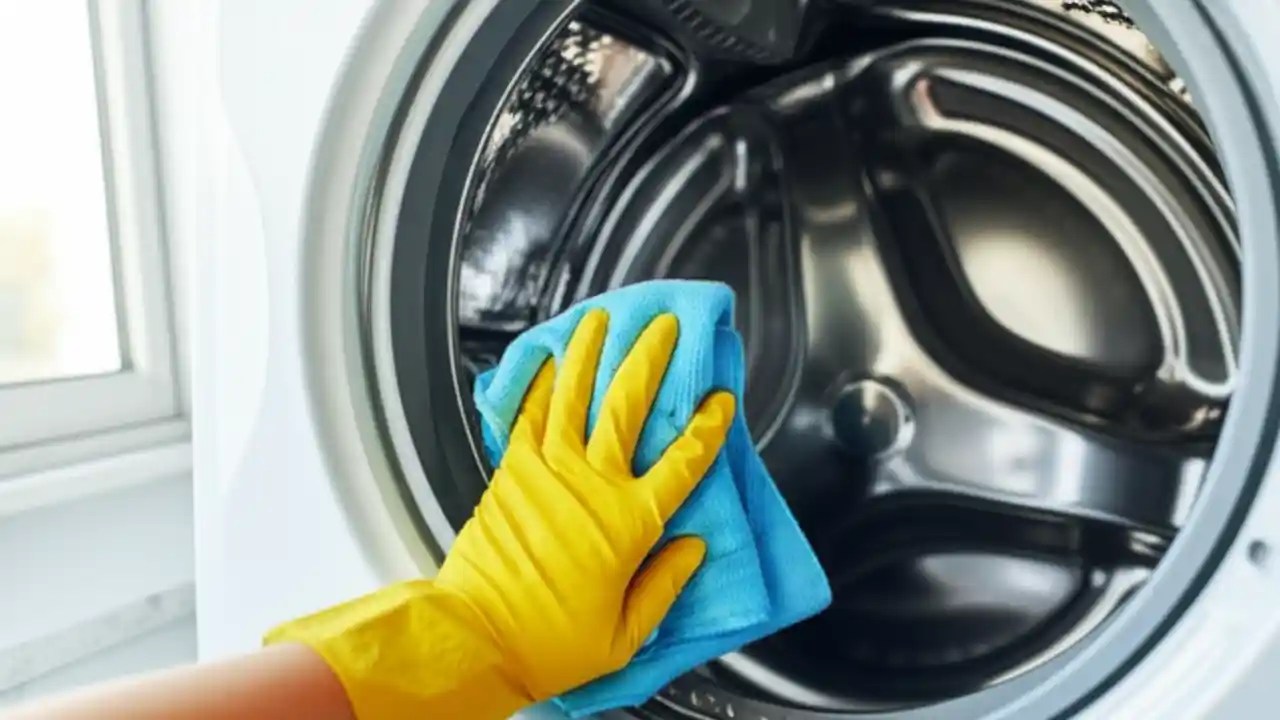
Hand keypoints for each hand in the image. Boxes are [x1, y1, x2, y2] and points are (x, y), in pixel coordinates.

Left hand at [265, 309, 734, 719]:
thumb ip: (665, 585)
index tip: (721, 401)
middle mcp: (592, 484)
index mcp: (630, 523)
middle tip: (664, 325)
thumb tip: (694, 547)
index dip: (707, 427)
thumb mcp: (625, 634)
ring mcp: (546, 471)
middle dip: (650, 357)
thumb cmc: (550, 644)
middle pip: (628, 404)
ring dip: (590, 351)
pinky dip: (541, 383)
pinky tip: (550, 360)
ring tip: (601, 317)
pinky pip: (529, 415)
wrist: (476, 638)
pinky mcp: (510, 471)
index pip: (684, 461)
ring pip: (574, 394)